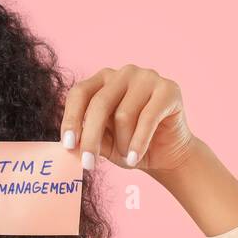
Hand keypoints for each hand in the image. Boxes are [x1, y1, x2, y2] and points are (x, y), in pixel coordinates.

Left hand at [60, 64, 197, 175]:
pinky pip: (147, 118)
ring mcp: (147, 77)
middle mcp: (124, 73)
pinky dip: (138, 142)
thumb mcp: (104, 143)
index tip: (68, 146)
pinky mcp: (169, 90)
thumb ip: (88, 137)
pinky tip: (134, 158)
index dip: (71, 119)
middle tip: (88, 164)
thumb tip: (70, 145)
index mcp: (103, 80)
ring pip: (123, 114)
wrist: (166, 154)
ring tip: (127, 157)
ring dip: (122, 144)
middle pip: (99, 104)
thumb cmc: (131, 145)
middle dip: (91, 138)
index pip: (79, 93)